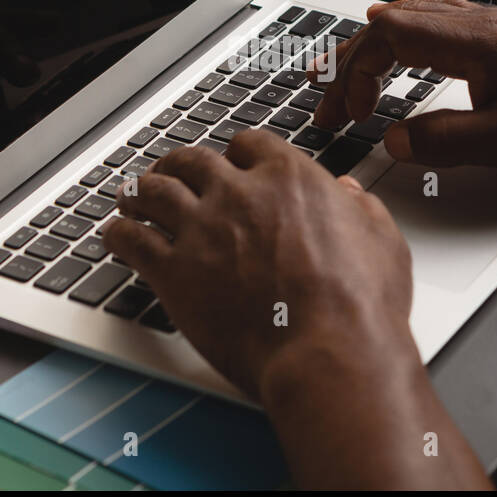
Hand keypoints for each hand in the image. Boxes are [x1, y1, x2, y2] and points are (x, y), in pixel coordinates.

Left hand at [102, 130, 492, 488]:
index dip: (236, 153)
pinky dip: (118, 233)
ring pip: (155, 191)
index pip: (248, 145)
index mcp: (290, 178)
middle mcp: (239, 193)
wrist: (328, 352)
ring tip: (131, 197)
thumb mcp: (382, 242)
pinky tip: (114, 235)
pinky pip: (131, 239)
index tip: (231, 163)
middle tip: (171, 172)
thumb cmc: (360, 306)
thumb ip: (361, 210)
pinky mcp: (173, 270)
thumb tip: (350, 195)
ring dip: (140, 191)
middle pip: (193, 162)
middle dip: (179, 164)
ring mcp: (202, 229)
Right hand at [311, 0, 496, 173]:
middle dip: (351, 61)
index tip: (348, 108)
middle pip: (393, 22)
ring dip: (375, 49)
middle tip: (327, 99)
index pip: (389, 34)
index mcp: (474, 39)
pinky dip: (404, 42)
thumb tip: (397, 141)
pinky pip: (436, 25)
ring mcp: (492, 25)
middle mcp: (479, 22)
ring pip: (413, 20)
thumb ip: (445, 140)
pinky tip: (403, 57)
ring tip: (349, 77)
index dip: (356, 69)